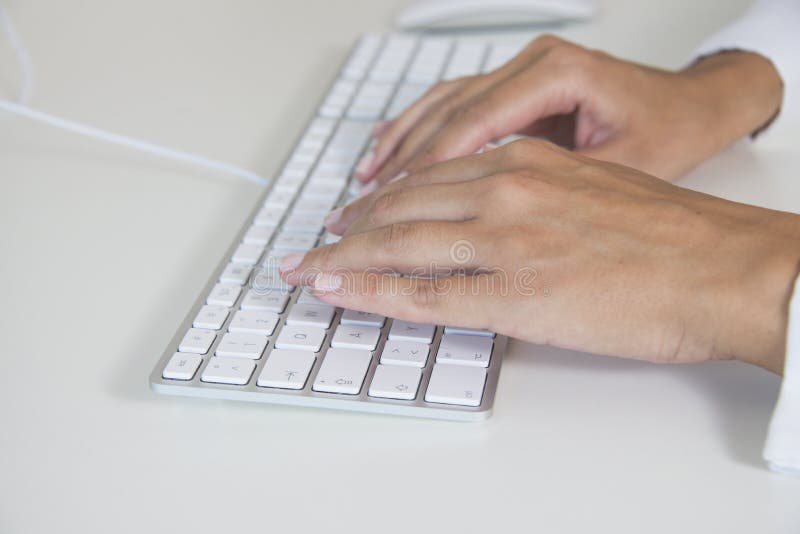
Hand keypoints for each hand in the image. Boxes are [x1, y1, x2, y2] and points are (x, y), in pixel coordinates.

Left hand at [281, 140, 799, 373]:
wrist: (721, 266)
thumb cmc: (668, 235)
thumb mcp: (588, 190)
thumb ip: (532, 199)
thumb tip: (491, 226)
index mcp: (524, 162)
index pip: (429, 178)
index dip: (381, 200)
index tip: (351, 215)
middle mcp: (505, 191)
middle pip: (402, 208)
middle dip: (347, 228)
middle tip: (313, 243)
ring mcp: (504, 241)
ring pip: (399, 244)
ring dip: (344, 258)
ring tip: (308, 268)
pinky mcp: (513, 292)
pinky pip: (422, 292)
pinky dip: (371, 292)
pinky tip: (338, 291)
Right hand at [354, 35, 782, 183]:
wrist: (701, 115)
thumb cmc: (674, 138)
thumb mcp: (620, 173)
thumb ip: (552, 200)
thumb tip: (487, 243)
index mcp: (557, 75)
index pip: (466, 127)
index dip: (414, 176)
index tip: (375, 218)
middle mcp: (533, 65)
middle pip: (443, 116)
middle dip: (393, 171)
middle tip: (348, 217)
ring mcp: (524, 72)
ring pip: (441, 107)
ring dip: (398, 149)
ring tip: (361, 187)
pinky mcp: (521, 89)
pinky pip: (456, 106)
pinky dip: (420, 132)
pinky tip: (393, 153)